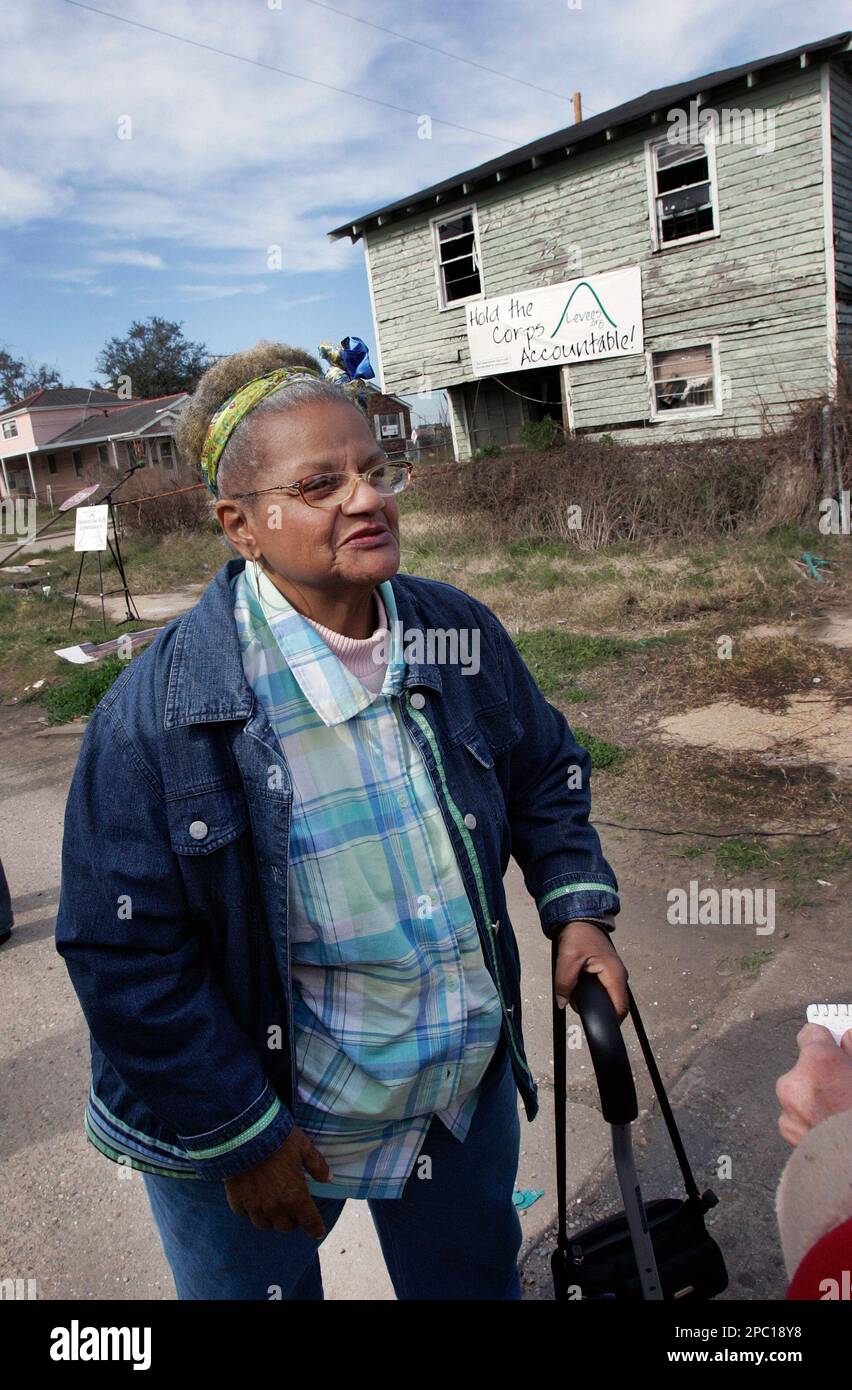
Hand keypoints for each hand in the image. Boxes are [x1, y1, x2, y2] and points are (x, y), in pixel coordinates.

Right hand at [224, 1125, 331, 1235]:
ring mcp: (254, 1206)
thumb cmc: (278, 1139)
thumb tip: (329, 1178)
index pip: (309, 1222)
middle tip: (293, 1209)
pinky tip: (252, 1199)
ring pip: (264, 1225)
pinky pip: (244, 1214)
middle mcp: (275, 1206)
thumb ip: (317, 1165)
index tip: (318, 1232)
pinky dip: (249, 1210)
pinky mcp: (237, 1201)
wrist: (244, 1135)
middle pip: (286, 1226)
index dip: (315, 1228)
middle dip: (292, 1220)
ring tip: (272, 1208)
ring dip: (271, 1219)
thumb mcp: (304, 1147)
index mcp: (295, 1196)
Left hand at [554, 919, 628, 1022]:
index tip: (595, 1027)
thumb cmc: (578, 935)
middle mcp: (619, 977)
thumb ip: (564, 983)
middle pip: (613, 1005)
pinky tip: (578, 985)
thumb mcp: (568, 960)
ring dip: (591, 1000)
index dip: (610, 1022)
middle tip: (578, 1003)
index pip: (620, 1009)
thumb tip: (563, 1003)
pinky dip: (590, 991)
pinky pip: (602, 989)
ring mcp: (614, 974)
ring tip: (575, 990)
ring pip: (606, 998)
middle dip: (596, 1009)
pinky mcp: (607, 972)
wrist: (580, 918)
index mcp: (615, 975)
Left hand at [776, 1023, 851, 1146]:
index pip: (811, 1032)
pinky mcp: (787, 1128)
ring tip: (839, 1111)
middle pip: (806, 1065)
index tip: (835, 1045)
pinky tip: (830, 1127)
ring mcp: (788, 1106)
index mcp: (818, 1061)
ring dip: (815, 1096)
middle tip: (845, 1086)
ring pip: (801, 1091)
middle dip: (823, 1073)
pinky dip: (809, 1117)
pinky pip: (796, 1113)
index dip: (826, 1039)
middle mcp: (796, 1080)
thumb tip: (847, 1039)